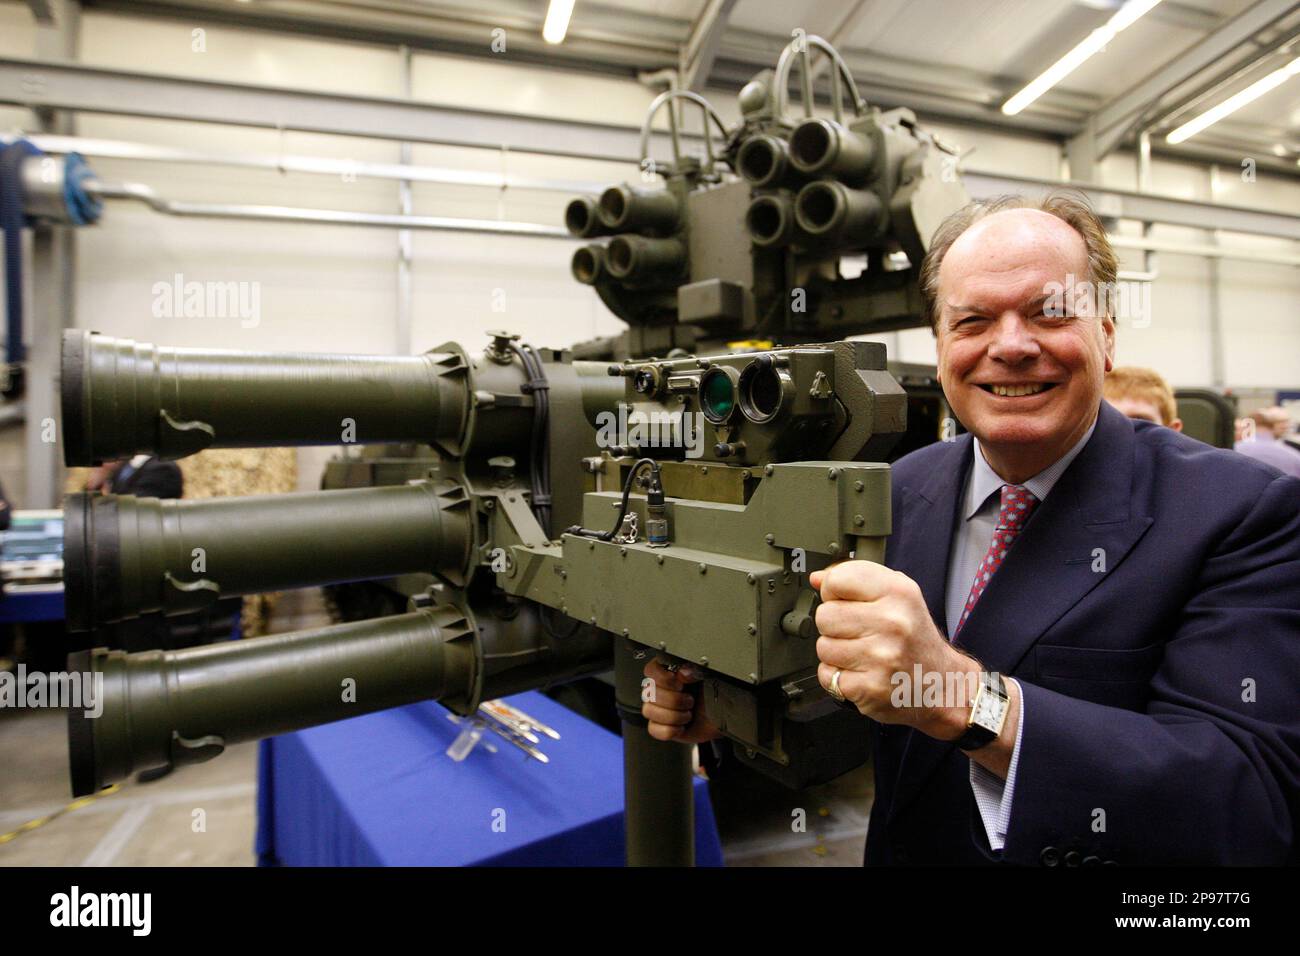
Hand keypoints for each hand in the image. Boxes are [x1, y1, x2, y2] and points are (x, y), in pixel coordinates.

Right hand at [641, 659, 720, 744]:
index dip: (663, 678)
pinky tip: (682, 726)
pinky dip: (670, 730)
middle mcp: (660, 689)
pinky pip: (653, 729)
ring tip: (688, 714)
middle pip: (649, 693)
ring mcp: (658, 708)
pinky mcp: (660, 726)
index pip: (651, 670)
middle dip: (674, 700)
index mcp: (669, 672)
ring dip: (674, 716)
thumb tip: (683, 673)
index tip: (679, 684)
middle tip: (690, 700)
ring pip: (649, 711)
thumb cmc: (714, 693)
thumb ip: (696, 670)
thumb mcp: (709, 677)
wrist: (723, 716)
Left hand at [810, 561, 978, 740]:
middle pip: (824, 615)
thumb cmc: (915, 638)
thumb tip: (816, 578)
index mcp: (899, 593)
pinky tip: (860, 672)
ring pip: (823, 646)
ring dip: (835, 652)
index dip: (834, 590)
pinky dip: (837, 676)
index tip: (844, 599)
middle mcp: (892, 623)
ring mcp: (882, 657)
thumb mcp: (899, 596)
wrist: (943, 684)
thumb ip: (857, 580)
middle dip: (834, 624)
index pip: (837, 579)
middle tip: (858, 632)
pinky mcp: (870, 687)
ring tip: (861, 653)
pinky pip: (827, 674)